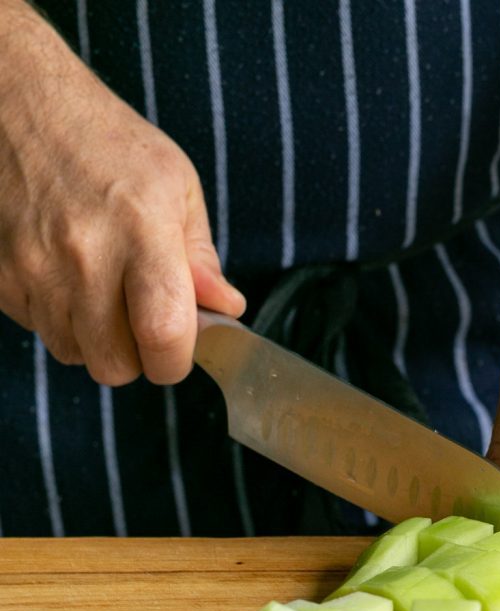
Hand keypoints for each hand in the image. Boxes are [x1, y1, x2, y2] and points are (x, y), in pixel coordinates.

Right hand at [0, 4, 244, 384]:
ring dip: (96, 339)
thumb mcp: (176, 186)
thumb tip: (224, 311)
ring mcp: (35, 268)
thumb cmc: (106, 143)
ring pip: (75, 354)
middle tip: (142, 321)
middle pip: (115, 365)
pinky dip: (60, 318)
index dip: (176, 360)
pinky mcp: (1, 276)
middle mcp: (84, 254)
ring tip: (103, 289)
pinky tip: (67, 276)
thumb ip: (202, 259)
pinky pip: (39, 330)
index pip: (163, 333)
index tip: (180, 350)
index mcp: (141, 230)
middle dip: (137, 357)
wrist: (17, 104)